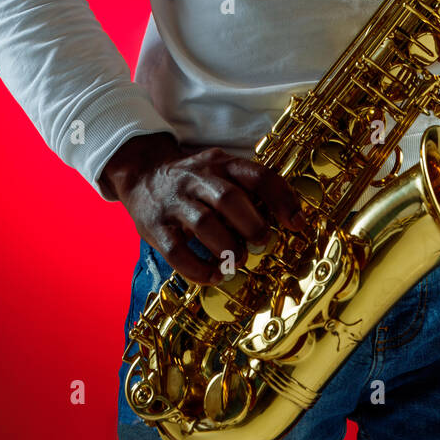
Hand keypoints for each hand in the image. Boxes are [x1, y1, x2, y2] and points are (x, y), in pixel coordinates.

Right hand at [101, 132, 308, 284]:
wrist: (142, 174)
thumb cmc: (194, 180)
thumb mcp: (220, 170)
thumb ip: (248, 187)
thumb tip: (288, 217)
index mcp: (220, 164)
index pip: (256, 175)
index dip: (281, 199)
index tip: (297, 223)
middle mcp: (197, 179)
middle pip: (229, 198)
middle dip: (252, 224)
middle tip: (262, 241)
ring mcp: (174, 202)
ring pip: (205, 224)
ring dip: (228, 247)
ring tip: (238, 260)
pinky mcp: (155, 227)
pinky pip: (177, 251)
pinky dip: (198, 268)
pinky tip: (214, 276)